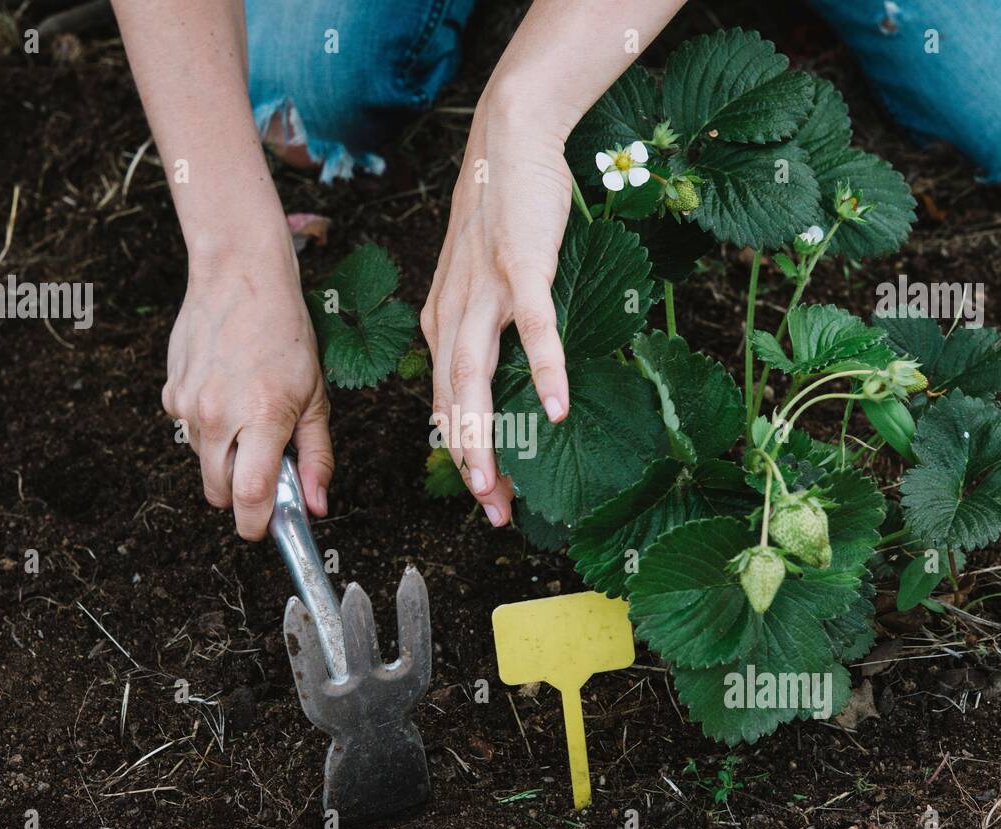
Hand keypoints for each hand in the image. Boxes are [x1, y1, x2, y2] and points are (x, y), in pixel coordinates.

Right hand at [163, 250, 332, 539]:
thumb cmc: (285, 334)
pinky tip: (226, 392)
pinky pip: (187, 431)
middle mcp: (218, 416)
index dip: (257, 525)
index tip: (265, 529)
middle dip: (241, 496)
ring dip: (225, 457)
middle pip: (219, 493)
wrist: (240, 278)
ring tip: (248, 414)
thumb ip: (316, 456)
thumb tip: (315, 506)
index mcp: (262, 418)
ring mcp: (188, 405)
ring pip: (203, 462)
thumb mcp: (315, 397)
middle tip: (266, 467)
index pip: (250, 497)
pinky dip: (206, 427)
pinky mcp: (170, 393)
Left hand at [421, 86, 572, 526]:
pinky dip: (543, 368)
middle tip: (491, 514)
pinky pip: (533, 327)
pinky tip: (556, 408)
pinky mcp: (521, 266)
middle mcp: (454, 313)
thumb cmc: (500, 215)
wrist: (505, 142)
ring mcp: (485, 291)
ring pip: (476, 375)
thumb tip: (504, 377)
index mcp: (444, 321)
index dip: (466, 452)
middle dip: (470, 462)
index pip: (449, 400)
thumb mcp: (480, 280)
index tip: (488, 499)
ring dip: (485, 434)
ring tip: (496, 486)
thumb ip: (484, 328)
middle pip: (455, 400)